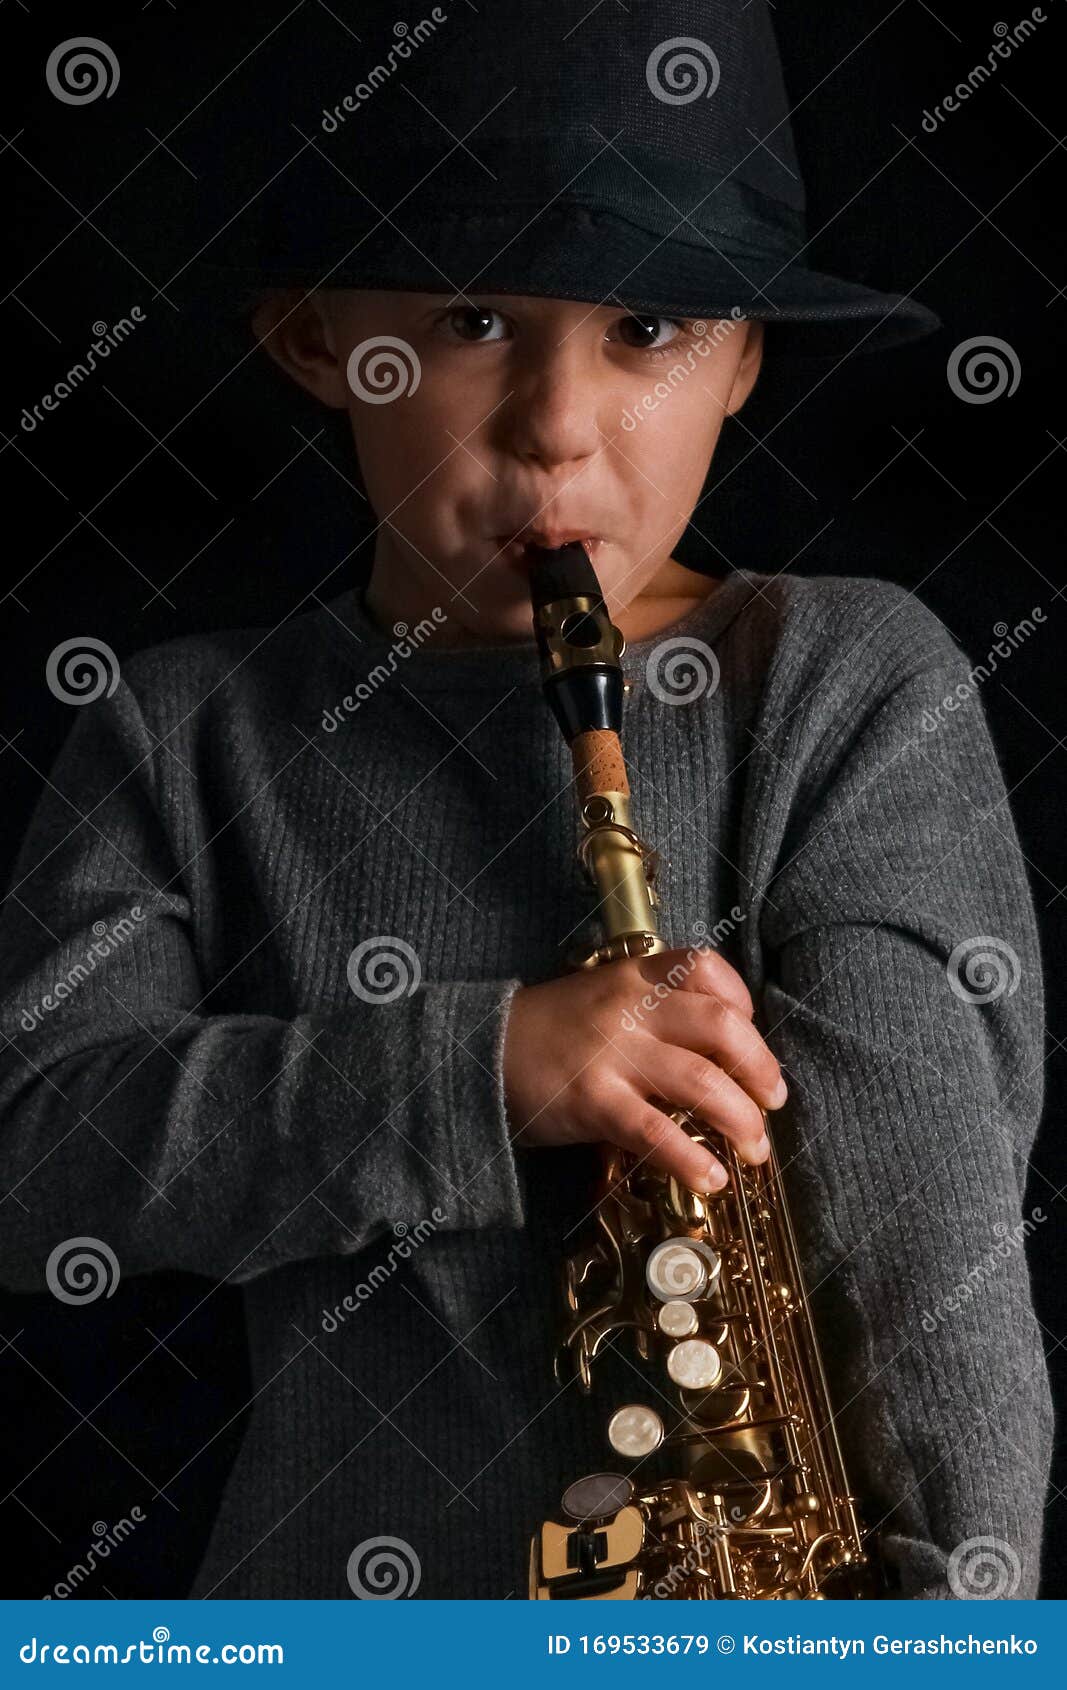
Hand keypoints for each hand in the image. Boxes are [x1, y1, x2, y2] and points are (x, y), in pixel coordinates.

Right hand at [502, 946, 786, 1193]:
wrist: (478, 1054)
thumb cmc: (547, 1032)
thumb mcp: (601, 999)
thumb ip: (653, 1011)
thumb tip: (717, 1054)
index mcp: (635, 976)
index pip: (706, 969)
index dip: (744, 1002)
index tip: (751, 1036)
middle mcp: (630, 1008)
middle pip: (722, 1025)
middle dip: (761, 1067)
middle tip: (772, 1101)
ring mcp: (613, 1054)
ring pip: (701, 1080)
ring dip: (741, 1119)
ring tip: (754, 1150)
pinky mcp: (594, 1101)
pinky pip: (656, 1130)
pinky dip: (692, 1159)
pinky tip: (713, 1178)